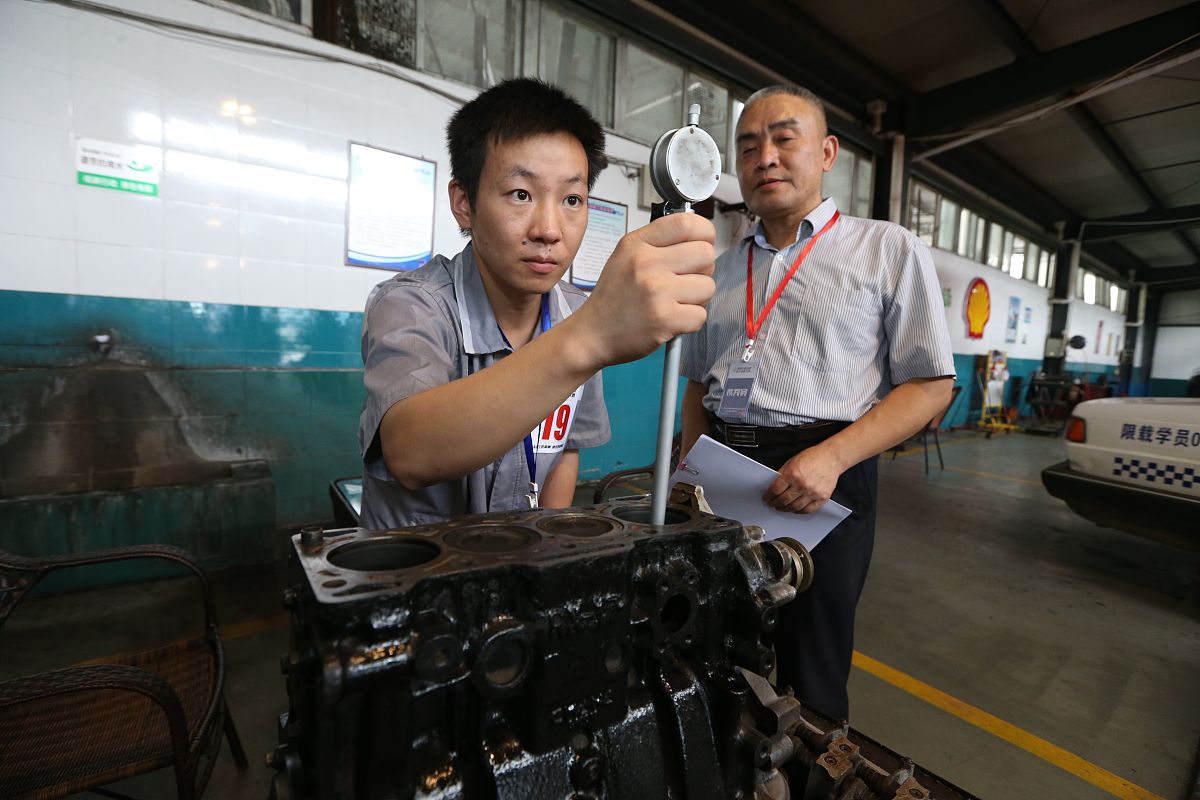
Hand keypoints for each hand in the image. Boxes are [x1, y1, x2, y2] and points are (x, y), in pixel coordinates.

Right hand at [570, 213, 714, 366]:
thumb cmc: (613, 298)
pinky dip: (690, 321)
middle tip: (685, 281)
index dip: (705, 234)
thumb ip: (659, 243)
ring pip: (708, 286)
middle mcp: (646, 263)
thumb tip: (700, 238)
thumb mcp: (626, 256)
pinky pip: (701, 315)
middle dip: (703, 270)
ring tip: (675, 302)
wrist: (592, 334)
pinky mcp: (665, 319)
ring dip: (697, 298)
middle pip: (705, 254)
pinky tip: (671, 319)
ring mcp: (657, 291)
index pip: (687, 223)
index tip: (702, 244)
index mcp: (638, 244)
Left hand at [763, 445, 842, 512]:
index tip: (766, 498)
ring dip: (785, 509)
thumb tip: (773, 486)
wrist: (831, 457)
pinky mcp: (822, 497)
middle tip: (772, 504)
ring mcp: (813, 492)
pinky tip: (794, 509)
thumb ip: (782, 474)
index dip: (768, 496)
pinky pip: (808, 510)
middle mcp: (802, 484)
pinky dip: (799, 511)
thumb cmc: (813, 457)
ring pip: (794, 507)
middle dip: (775, 504)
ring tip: (781, 508)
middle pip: (783, 500)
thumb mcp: (792, 461)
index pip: (775, 490)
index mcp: (792, 473)